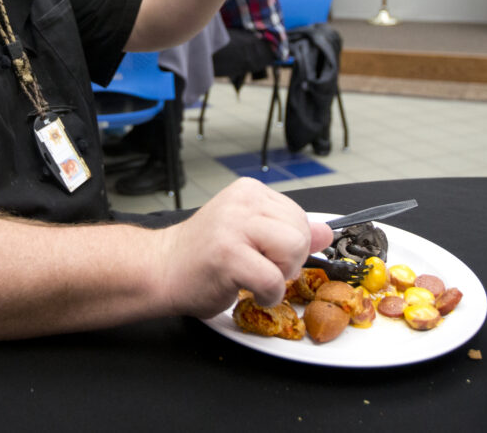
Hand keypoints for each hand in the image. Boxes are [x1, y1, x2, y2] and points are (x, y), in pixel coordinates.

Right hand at [156, 178, 333, 318]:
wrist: (159, 270)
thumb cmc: (201, 257)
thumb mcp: (250, 235)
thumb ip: (287, 232)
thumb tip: (327, 232)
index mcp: (250, 191)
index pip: (300, 217)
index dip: (289, 246)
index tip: (262, 254)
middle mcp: (243, 201)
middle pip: (301, 233)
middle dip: (287, 262)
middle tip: (255, 267)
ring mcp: (234, 224)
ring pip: (293, 251)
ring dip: (278, 277)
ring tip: (251, 277)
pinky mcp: (228, 253)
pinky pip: (273, 280)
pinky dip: (266, 295)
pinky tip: (245, 290)